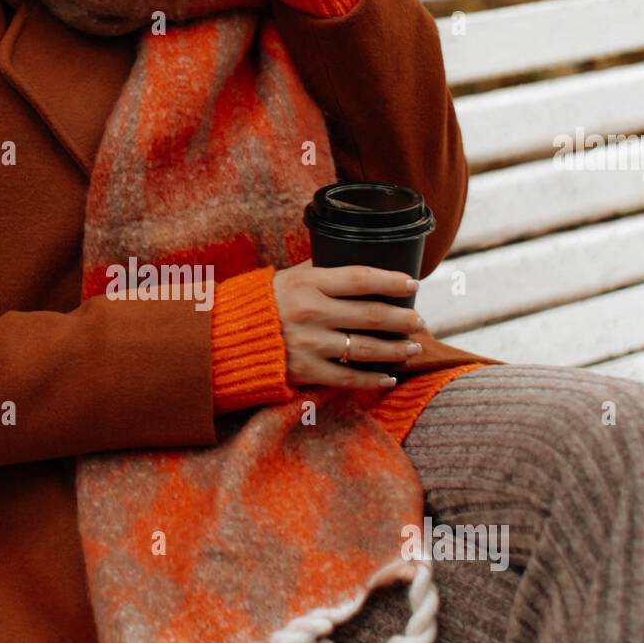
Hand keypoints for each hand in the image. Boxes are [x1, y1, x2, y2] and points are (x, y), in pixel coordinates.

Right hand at [272, 260, 425, 388]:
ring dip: (395, 349)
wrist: (222, 338)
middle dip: (403, 318)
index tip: (413, 283)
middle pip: (370, 315)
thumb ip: (317, 272)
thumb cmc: (258, 304)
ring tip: (413, 347)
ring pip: (365, 348)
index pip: (360, 278)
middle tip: (421, 320)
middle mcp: (310, 312)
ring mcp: (308, 344)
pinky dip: (372, 378)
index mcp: (307, 283)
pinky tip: (389, 376)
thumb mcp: (285, 278)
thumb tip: (354, 264)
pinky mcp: (304, 370)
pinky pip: (348, 377)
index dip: (391, 280)